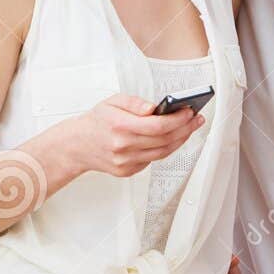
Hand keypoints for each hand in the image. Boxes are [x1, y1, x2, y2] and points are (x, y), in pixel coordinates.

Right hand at [59, 94, 204, 178]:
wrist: (77, 145)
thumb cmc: (96, 121)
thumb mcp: (112, 102)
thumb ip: (135, 103)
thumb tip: (154, 108)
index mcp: (120, 126)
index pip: (157, 126)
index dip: (178, 120)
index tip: (189, 112)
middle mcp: (123, 147)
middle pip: (164, 140)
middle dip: (185, 129)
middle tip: (196, 120)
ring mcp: (126, 162)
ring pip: (162, 153)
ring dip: (180, 140)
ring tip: (189, 129)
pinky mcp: (127, 171)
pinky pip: (152, 160)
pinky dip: (165, 149)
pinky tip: (172, 139)